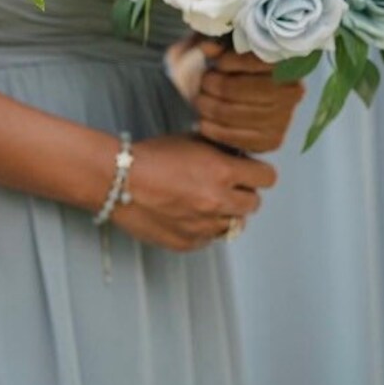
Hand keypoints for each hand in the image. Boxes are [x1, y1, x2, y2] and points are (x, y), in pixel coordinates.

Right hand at [110, 134, 276, 251]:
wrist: (117, 180)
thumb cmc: (149, 156)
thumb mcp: (191, 141)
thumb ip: (219, 151)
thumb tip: (238, 157)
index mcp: (222, 172)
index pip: (266, 177)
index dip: (257, 172)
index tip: (249, 172)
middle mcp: (218, 201)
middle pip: (254, 204)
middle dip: (243, 193)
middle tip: (226, 187)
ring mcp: (204, 227)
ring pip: (234, 224)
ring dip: (225, 214)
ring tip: (204, 203)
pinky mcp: (188, 243)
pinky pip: (210, 239)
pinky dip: (205, 229)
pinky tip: (188, 215)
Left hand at [184, 39, 304, 153]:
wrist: (238, 100)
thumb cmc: (231, 67)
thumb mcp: (223, 49)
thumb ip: (215, 45)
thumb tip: (209, 48)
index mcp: (286, 62)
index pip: (256, 61)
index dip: (231, 61)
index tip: (215, 62)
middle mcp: (291, 91)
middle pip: (245, 89)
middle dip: (217, 85)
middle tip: (203, 83)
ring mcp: (284, 118)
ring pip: (238, 114)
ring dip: (211, 107)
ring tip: (199, 100)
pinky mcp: (272, 140)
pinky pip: (238, 137)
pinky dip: (215, 130)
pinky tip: (203, 122)